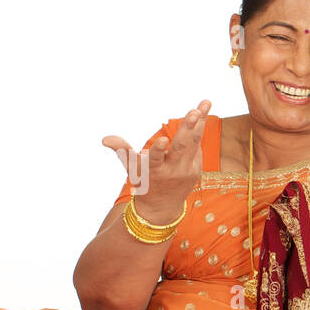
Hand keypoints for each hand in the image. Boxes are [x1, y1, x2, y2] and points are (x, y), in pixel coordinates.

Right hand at [102, 100, 210, 220]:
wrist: (163, 206)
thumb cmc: (144, 182)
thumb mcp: (131, 168)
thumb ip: (122, 151)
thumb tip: (105, 139)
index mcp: (154, 171)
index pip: (155, 160)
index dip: (158, 150)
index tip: (162, 140)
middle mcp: (173, 170)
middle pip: (182, 148)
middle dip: (188, 129)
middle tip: (194, 111)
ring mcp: (187, 170)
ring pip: (194, 143)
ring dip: (200, 123)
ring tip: (205, 103)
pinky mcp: (197, 168)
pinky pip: (198, 145)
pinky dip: (200, 129)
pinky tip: (202, 112)